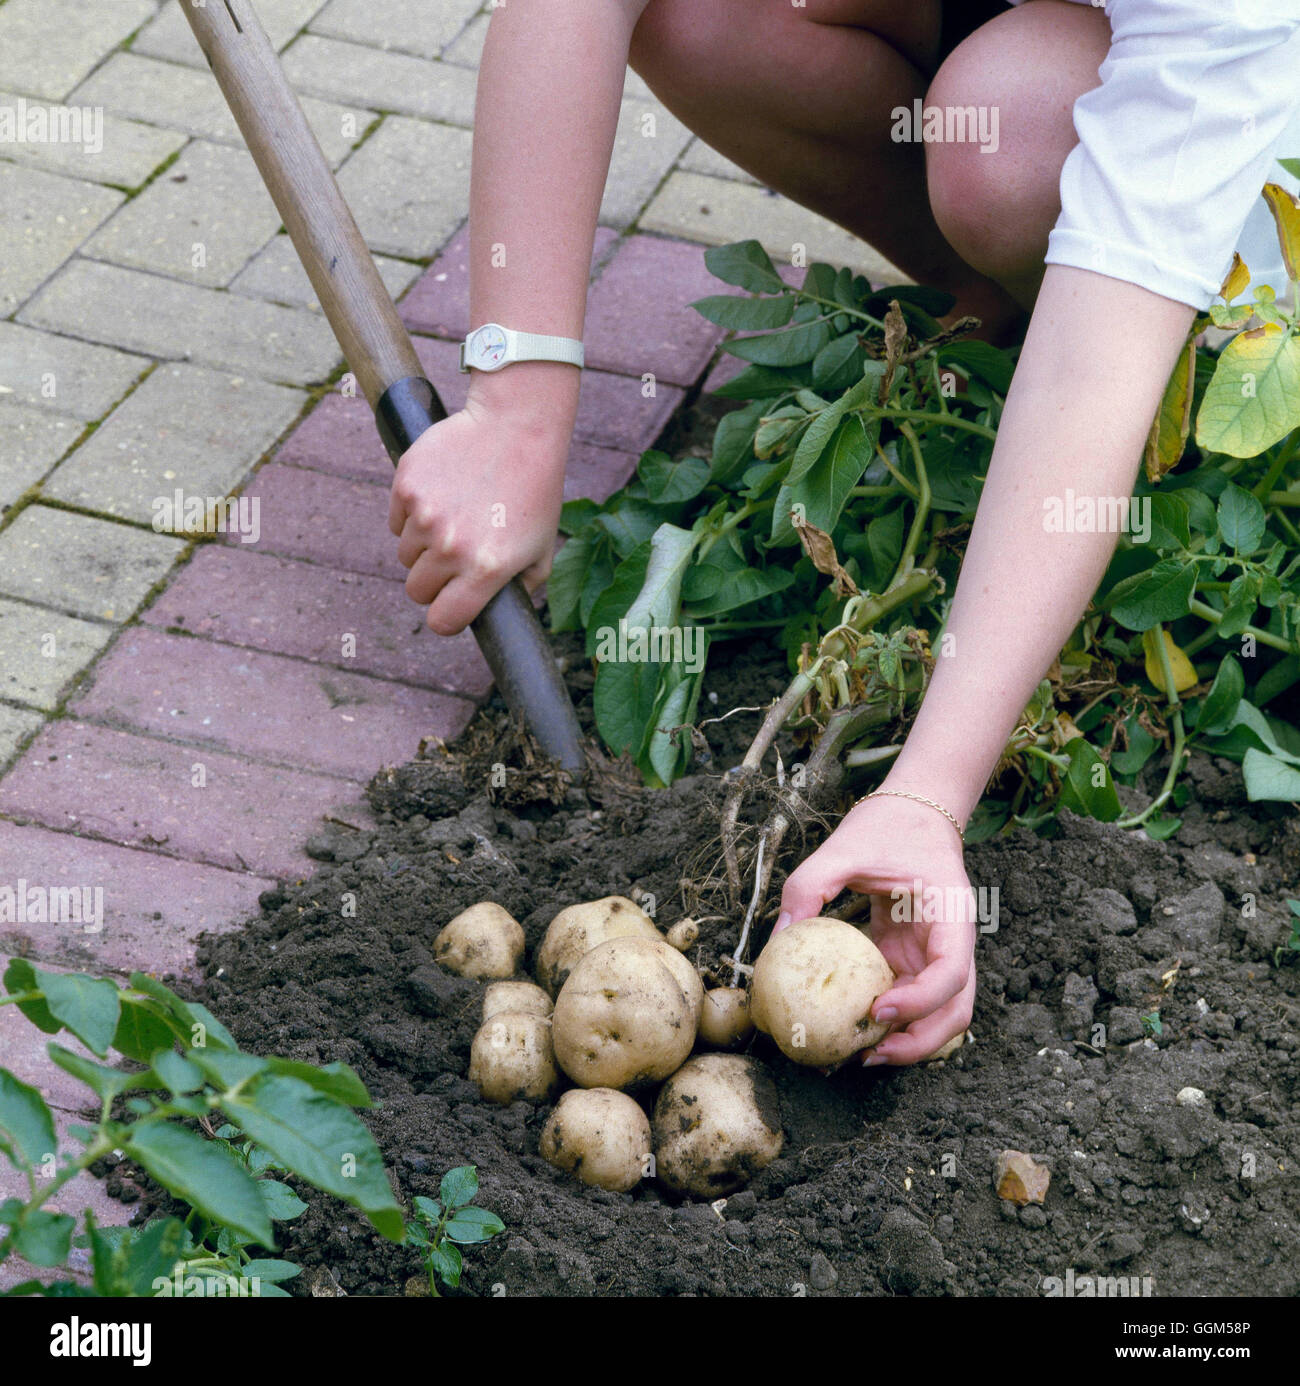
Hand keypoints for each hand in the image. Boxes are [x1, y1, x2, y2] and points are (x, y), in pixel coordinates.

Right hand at [388, 388, 571, 634]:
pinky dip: (411, 516)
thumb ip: (522, 590)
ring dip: (422, 546)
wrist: (516, 427)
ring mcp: (425, 515)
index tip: (450, 606)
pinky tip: (441, 496)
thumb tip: (499, 615)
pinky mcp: (407, 486)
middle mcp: (452, 546)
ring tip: (453, 519)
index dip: (445, 617)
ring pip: (405, 555)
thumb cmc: (535, 491)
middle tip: (453, 558)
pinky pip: (396, 521)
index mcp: (487, 569)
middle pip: (417, 590)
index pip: (442, 620)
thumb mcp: (543, 549)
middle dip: (432, 582)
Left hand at [773, 793, 975, 1066]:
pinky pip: (912, 1000)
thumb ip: (810, 886)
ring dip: (910, 1042)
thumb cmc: (885, 826)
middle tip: (871, 1055)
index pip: (952, 971)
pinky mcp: (916, 958)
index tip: (877, 1008)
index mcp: (951, 913)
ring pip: (941, 1016)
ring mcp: (938, 955)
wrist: (913, 811)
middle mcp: (954, 942)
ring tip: (863, 1056)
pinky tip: (856, 1027)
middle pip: (956, 1011)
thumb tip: (779, 940)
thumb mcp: (844, 848)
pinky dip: (892, 1022)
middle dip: (920, 1043)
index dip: (920, 1000)